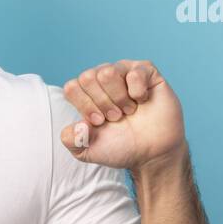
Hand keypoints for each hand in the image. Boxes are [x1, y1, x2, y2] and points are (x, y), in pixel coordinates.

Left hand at [59, 59, 185, 170]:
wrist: (151, 152)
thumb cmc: (119, 146)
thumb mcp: (87, 150)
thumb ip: (72, 140)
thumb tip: (76, 126)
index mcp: (84, 91)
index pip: (71, 87)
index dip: (85, 107)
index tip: (99, 122)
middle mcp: (101, 78)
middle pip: (87, 77)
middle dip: (102, 103)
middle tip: (116, 117)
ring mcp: (124, 71)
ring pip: (108, 72)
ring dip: (119, 99)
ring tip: (129, 110)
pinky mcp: (146, 71)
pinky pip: (134, 74)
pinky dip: (138, 93)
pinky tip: (142, 101)